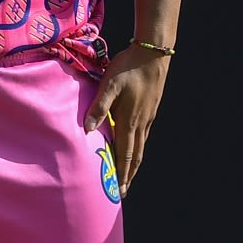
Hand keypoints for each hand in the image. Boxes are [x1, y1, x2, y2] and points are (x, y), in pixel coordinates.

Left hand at [82, 44, 171, 197]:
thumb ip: (99, 107)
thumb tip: (88, 130)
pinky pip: (144, 134)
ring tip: (130, 173)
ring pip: (141, 145)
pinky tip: (137, 145)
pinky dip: (139, 147)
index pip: (125, 153)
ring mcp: (148, 115)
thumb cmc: (129, 67)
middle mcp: (141, 122)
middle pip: (136, 154)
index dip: (122, 172)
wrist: (154, 53)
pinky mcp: (151, 108)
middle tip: (125, 189)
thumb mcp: (110, 85)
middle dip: (130, 173)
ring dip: (135, 162)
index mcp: (129, 120)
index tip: (120, 189)